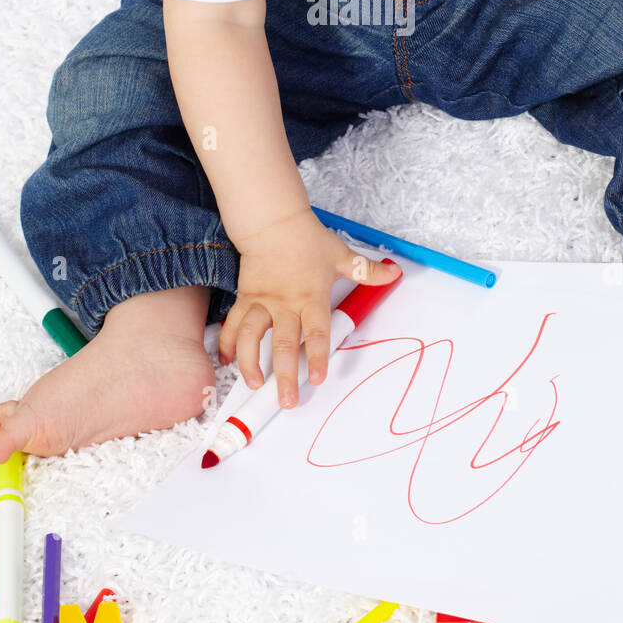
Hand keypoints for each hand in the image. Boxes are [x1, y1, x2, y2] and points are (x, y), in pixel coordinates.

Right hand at [217, 208, 401, 407]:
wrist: (273, 222)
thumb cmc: (308, 239)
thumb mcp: (341, 255)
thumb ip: (368, 271)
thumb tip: (396, 272)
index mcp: (311, 297)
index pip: (316, 331)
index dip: (317, 356)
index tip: (317, 378)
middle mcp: (284, 303)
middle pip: (284, 344)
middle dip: (284, 375)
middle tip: (287, 400)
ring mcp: (261, 302)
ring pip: (251, 336)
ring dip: (250, 362)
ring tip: (254, 384)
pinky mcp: (244, 298)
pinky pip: (233, 324)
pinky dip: (227, 344)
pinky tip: (226, 361)